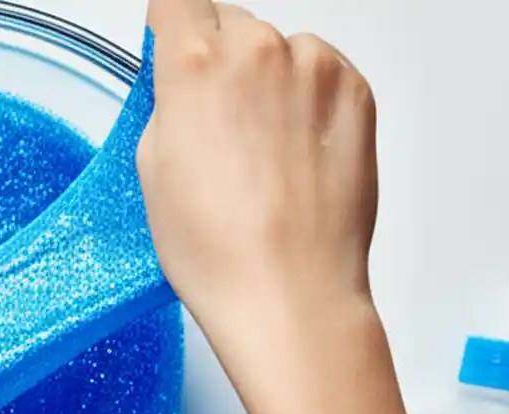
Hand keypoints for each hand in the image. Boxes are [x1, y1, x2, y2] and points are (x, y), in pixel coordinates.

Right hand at [138, 0, 378, 394]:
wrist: (288, 290)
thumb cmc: (217, 247)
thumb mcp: (152, 167)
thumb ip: (168, 104)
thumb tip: (183, 88)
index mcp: (196, 62)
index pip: (177, 1)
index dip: (171, 26)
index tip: (172, 43)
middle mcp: (260, 51)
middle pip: (231, 23)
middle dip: (220, 61)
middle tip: (216, 123)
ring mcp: (316, 68)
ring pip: (280, 48)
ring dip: (268, 80)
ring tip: (261, 149)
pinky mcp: (356, 93)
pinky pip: (321, 73)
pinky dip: (307, 99)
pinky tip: (292, 153)